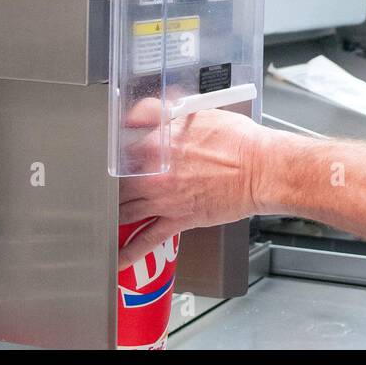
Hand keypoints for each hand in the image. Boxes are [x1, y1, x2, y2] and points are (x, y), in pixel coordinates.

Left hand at [116, 98, 269, 269]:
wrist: (261, 169)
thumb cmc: (239, 142)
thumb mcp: (199, 112)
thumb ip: (167, 111)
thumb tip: (149, 108)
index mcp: (156, 142)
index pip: (117, 145)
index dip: (111, 150)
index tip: (107, 154)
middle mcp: (153, 173)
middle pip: (114, 182)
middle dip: (109, 185)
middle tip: (104, 188)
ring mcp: (163, 199)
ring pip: (123, 210)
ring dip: (113, 213)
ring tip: (104, 216)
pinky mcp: (177, 220)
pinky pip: (146, 239)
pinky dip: (128, 251)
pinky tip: (117, 256)